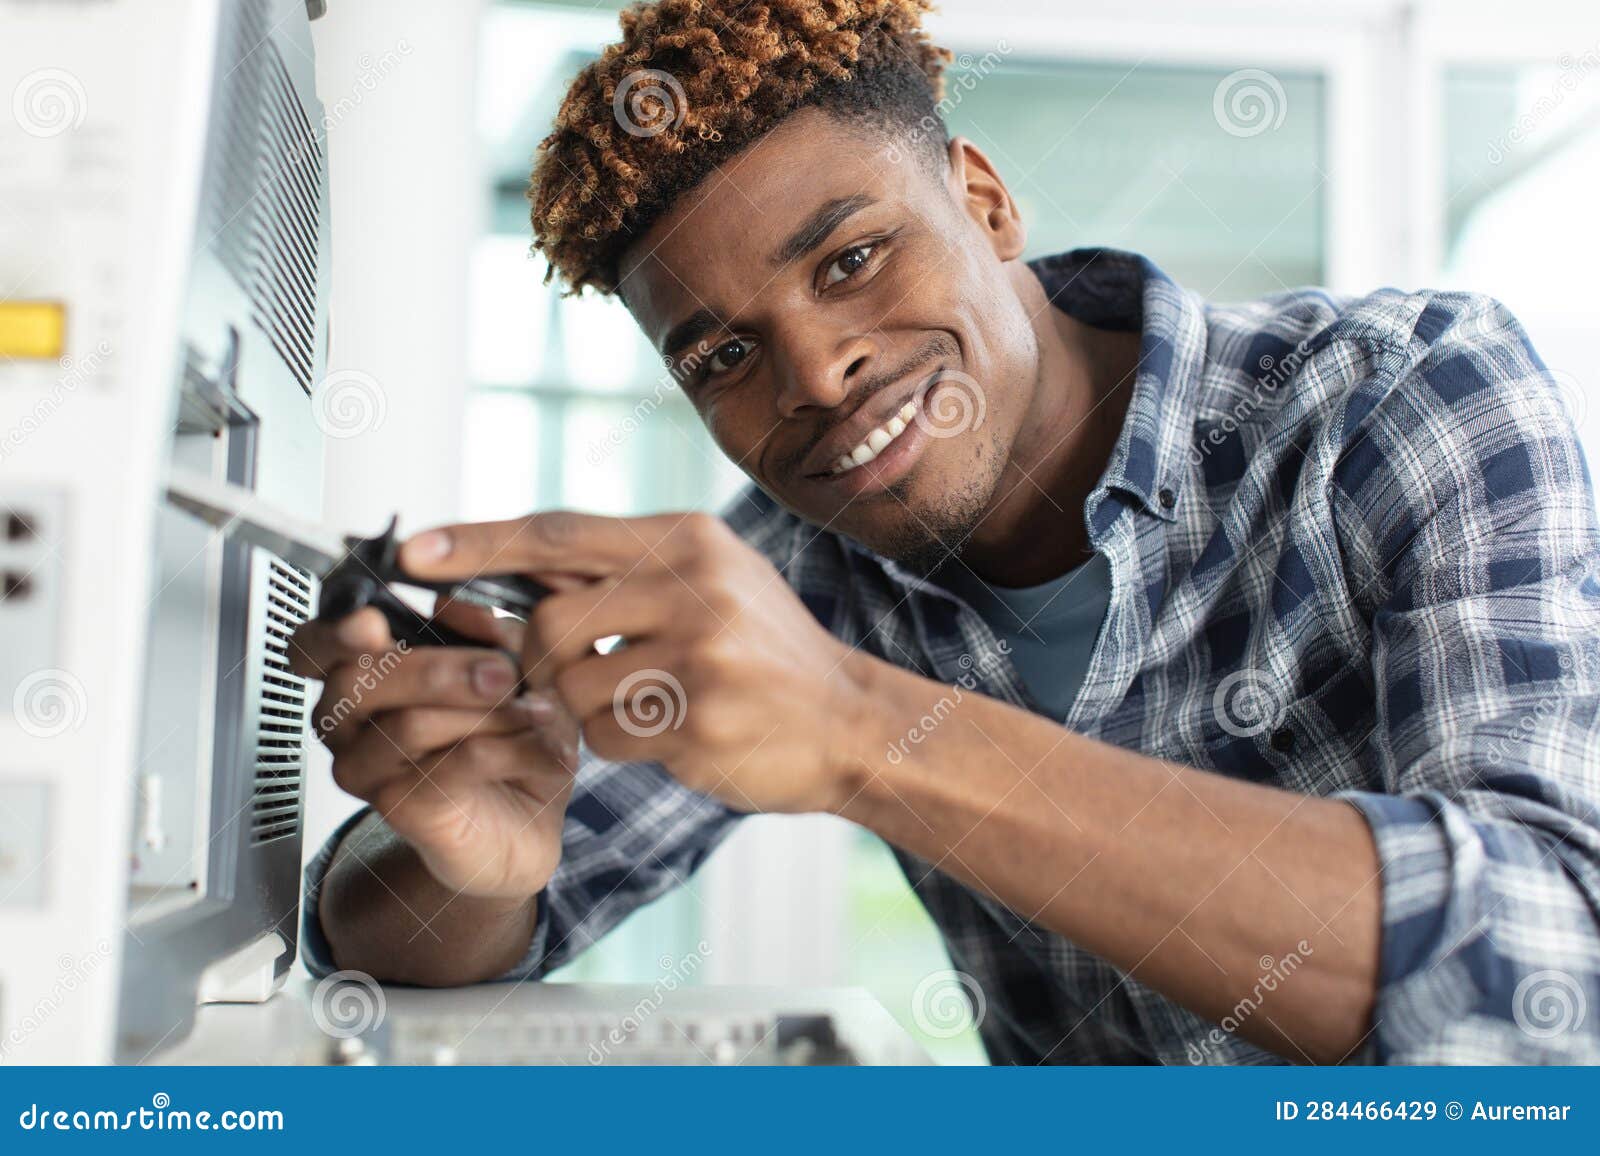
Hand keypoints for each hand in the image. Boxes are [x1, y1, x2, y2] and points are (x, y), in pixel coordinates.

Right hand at [288, 601, 579, 898]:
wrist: (527, 826)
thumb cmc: (512, 739)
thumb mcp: (518, 670)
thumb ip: (489, 633)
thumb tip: (452, 604)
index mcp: (364, 674)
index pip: (311, 649)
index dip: (333, 634)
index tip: (372, 623)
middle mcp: (349, 722)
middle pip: (358, 681)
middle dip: (440, 670)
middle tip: (503, 673)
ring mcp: (366, 769)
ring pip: (410, 724)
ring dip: (491, 714)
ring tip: (541, 715)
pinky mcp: (399, 808)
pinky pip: (449, 767)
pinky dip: (512, 751)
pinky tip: (547, 751)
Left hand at [398, 511, 877, 813]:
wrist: (851, 720)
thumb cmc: (768, 650)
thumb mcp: (711, 581)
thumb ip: (625, 570)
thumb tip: (514, 567)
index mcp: (690, 540)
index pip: (557, 532)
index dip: (476, 542)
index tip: (410, 552)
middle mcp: (695, 586)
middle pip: (548, 619)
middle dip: (536, 657)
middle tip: (564, 673)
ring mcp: (699, 656)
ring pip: (570, 687)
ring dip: (584, 706)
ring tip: (642, 701)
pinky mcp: (699, 721)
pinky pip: (607, 737)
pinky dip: (620, 741)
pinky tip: (671, 732)